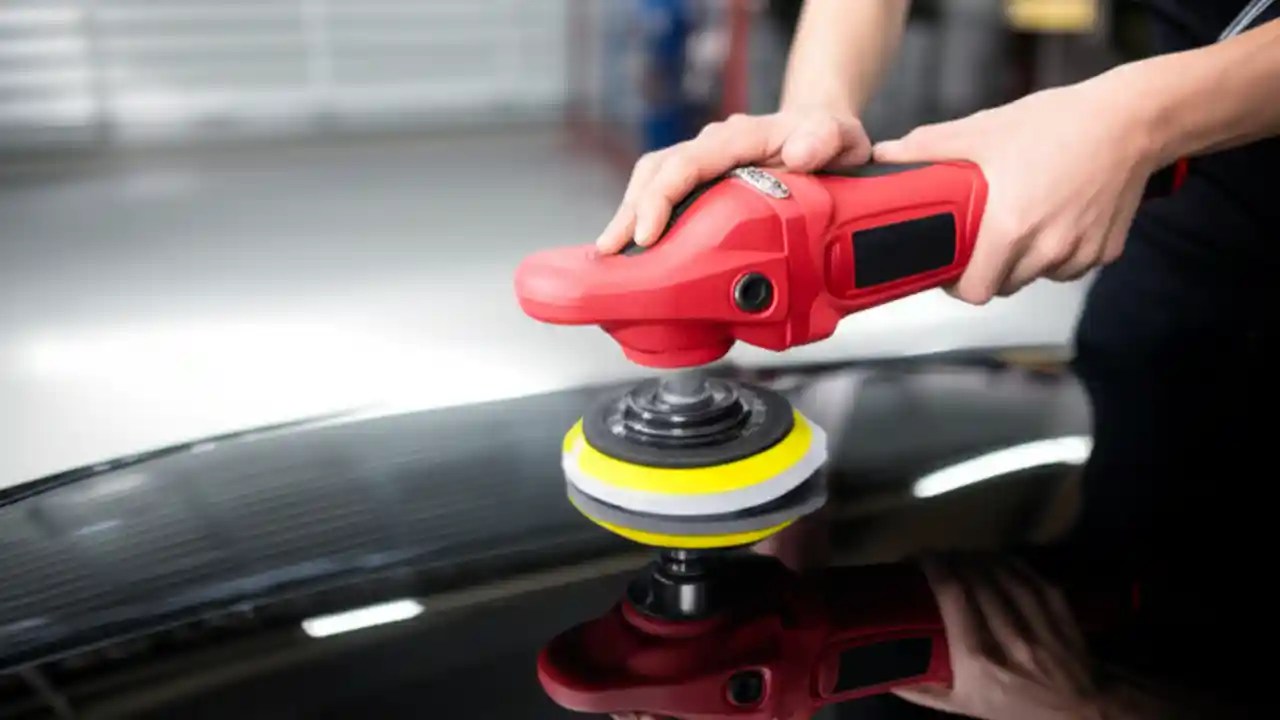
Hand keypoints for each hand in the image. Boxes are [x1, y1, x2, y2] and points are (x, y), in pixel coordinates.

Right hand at [595, 109, 871, 252]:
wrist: (823, 132)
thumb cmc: (828, 138)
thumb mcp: (839, 135)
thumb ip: (823, 140)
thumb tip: (800, 153)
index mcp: (740, 137)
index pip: (688, 163)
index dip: (662, 198)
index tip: (647, 236)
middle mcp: (713, 145)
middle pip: (657, 171)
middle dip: (630, 212)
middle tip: (612, 253)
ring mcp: (702, 161)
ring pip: (651, 180)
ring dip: (628, 215)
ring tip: (610, 256)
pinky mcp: (699, 179)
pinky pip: (661, 191)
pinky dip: (642, 218)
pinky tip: (633, 250)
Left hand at [872, 69, 1158, 302]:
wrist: (1131, 119)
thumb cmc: (1058, 123)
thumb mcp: (984, 130)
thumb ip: (929, 148)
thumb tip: (884, 154)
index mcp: (1011, 227)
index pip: (974, 291)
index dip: (957, 284)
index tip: (950, 267)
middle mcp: (1048, 248)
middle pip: (1004, 287)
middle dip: (988, 270)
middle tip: (981, 241)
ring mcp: (1080, 253)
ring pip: (1037, 278)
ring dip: (1023, 263)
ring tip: (1019, 224)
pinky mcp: (1105, 251)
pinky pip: (1070, 267)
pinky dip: (1058, 254)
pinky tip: (1055, 220)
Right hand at [893, 553, 1103, 719]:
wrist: (1081, 712)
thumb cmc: (1016, 708)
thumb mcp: (966, 706)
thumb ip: (923, 690)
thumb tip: (881, 671)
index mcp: (979, 662)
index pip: (953, 595)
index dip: (933, 567)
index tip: (916, 559)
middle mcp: (1009, 639)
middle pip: (975, 578)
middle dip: (950, 558)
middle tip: (933, 557)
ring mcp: (1038, 624)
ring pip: (1002, 572)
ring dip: (975, 555)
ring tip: (958, 554)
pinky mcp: (1060, 611)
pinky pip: (1028, 575)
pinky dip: (1005, 560)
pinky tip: (991, 558)